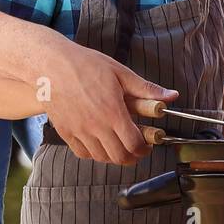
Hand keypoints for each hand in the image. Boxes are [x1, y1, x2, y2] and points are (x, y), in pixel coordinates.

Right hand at [42, 37, 178, 164]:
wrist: (51, 65)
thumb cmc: (86, 65)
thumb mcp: (121, 73)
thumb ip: (147, 89)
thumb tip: (172, 96)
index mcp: (113, 112)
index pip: (134, 144)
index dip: (144, 149)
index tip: (147, 145)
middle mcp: (96, 126)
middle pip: (119, 156)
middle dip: (132, 156)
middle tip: (137, 149)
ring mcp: (79, 132)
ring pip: (101, 157)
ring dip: (114, 156)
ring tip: (120, 145)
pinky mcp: (65, 132)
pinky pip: (83, 153)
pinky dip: (94, 153)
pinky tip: (100, 143)